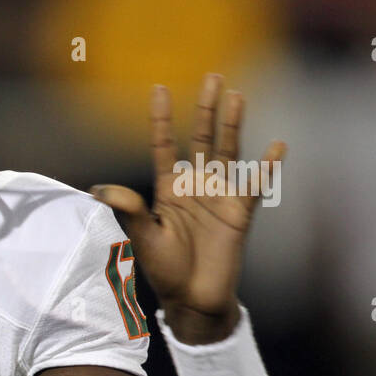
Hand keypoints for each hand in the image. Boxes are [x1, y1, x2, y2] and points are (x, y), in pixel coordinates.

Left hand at [92, 73, 285, 344]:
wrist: (192, 298)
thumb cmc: (164, 270)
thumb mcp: (143, 237)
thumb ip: (128, 210)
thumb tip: (98, 190)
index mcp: (168, 189)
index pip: (163, 145)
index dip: (161, 118)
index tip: (159, 88)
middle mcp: (195, 186)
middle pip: (201, 139)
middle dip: (206, 109)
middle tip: (212, 77)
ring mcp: (219, 197)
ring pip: (227, 152)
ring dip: (233, 125)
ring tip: (237, 96)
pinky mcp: (240, 213)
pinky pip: (255, 186)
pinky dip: (267, 168)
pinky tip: (277, 147)